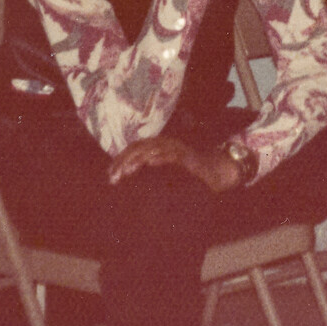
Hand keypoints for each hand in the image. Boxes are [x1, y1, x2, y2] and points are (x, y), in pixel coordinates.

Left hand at [108, 134, 241, 192]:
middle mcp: (165, 144)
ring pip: (152, 149)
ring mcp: (176, 148)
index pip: (133, 150)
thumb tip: (130, 181)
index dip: (120, 160)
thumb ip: (150, 175)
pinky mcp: (188, 156)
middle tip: (113, 177)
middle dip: (124, 161)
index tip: (110, 176)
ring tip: (126, 171)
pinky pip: (172, 154)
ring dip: (138, 159)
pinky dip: (161, 157)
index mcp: (157, 147)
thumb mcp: (166, 175)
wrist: (217, 171)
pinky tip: (151, 163)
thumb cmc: (190, 174)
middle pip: (138, 148)